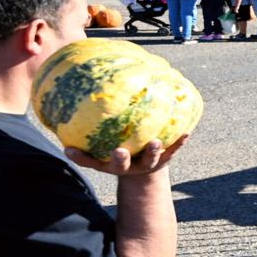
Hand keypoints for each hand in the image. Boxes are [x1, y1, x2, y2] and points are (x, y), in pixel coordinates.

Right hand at [65, 134, 189, 176]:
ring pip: (149, 161)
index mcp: (106, 163)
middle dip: (119, 160)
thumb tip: (69, 88)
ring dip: (152, 152)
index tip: (70, 149)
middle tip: (119, 151)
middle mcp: (125, 166)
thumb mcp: (101, 137)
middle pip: (120, 166)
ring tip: (156, 142)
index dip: (80, 157)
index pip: (89, 161)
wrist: (144, 168)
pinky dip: (179, 144)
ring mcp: (145, 165)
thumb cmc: (116, 144)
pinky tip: (187, 133)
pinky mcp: (163, 160)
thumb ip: (88, 123)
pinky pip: (172, 151)